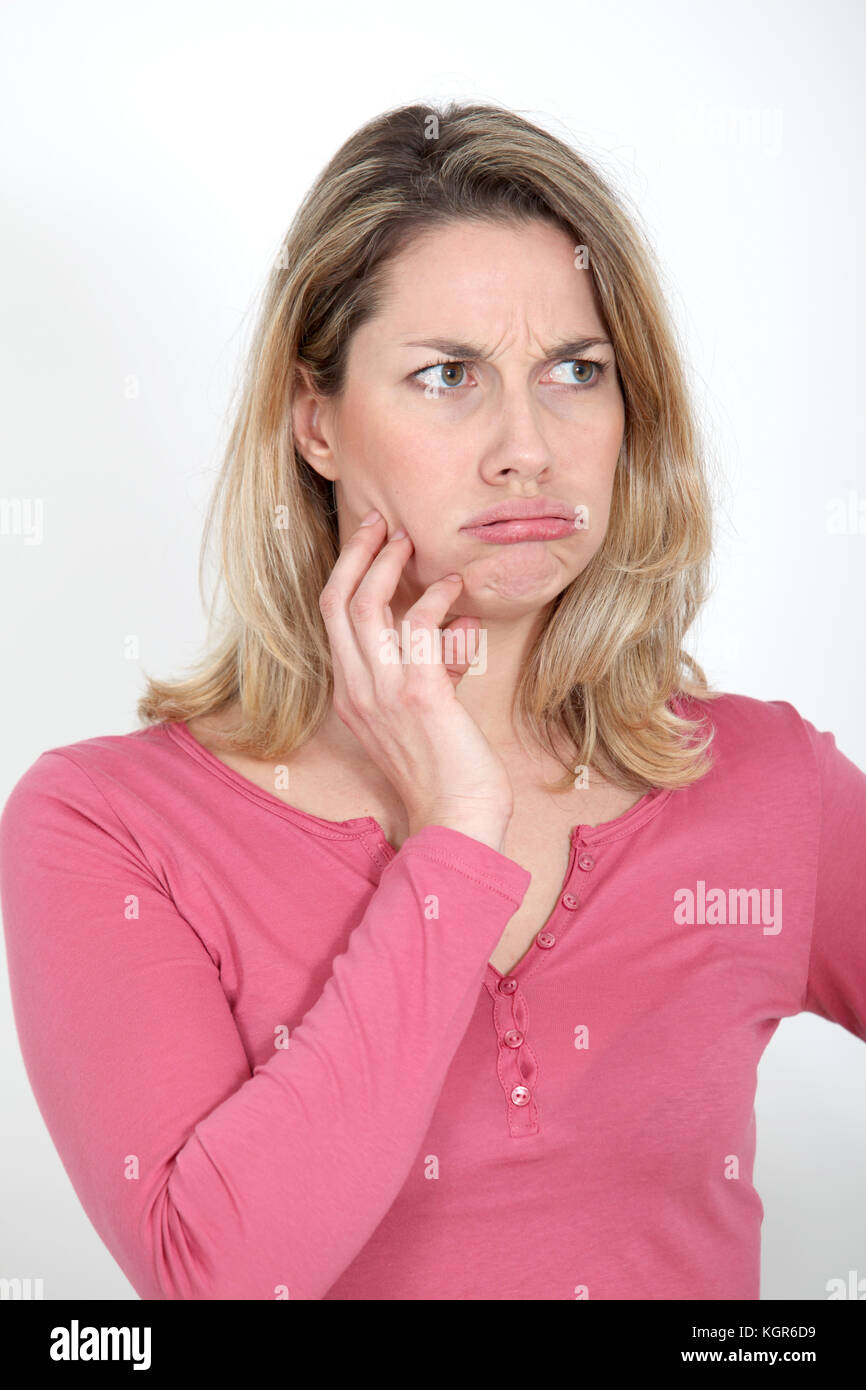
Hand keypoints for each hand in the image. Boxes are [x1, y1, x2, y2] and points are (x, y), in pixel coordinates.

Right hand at [318, 512, 513, 849]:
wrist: (458, 818)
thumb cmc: (448, 770)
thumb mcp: (431, 709)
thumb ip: (438, 665)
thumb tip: (460, 627)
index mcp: (352, 693)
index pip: (332, 619)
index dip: (347, 573)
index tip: (370, 541)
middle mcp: (358, 690)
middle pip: (337, 602)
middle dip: (357, 554)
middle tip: (381, 523)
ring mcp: (384, 692)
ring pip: (366, 607)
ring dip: (389, 566)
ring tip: (412, 543)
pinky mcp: (420, 696)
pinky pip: (416, 628)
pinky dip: (435, 600)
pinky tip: (455, 590)